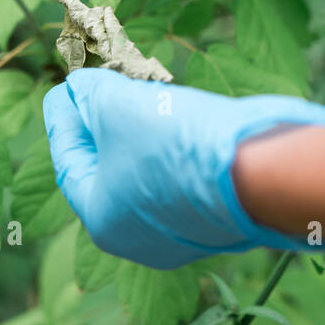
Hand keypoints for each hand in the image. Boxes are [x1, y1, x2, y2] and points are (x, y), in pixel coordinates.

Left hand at [42, 69, 324, 267]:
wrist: (260, 172)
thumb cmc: (175, 144)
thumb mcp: (119, 106)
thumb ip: (92, 94)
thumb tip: (82, 87)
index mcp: (102, 221)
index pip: (69, 162)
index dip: (64, 118)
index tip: (63, 87)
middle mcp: (140, 238)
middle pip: (110, 171)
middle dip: (105, 124)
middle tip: (102, 86)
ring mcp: (185, 231)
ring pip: (151, 174)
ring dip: (143, 133)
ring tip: (142, 93)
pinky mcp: (221, 215)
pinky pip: (186, 178)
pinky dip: (175, 148)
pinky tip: (180, 117)